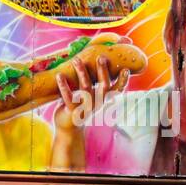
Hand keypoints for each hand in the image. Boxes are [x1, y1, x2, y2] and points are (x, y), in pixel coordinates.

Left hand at [51, 35, 133, 170]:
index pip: (116, 90)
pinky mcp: (72, 111)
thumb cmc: (79, 106)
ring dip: (82, 72)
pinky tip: (60, 75)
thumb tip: (96, 61)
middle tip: (101, 57)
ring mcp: (85, 108)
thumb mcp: (89, 95)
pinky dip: (64, 86)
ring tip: (76, 60)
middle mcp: (96, 103)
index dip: (122, 81)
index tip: (125, 70)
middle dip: (103, 71)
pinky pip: (68, 97)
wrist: (68, 127)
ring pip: (85, 88)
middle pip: (103, 86)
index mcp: (102, 100)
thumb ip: (93, 83)